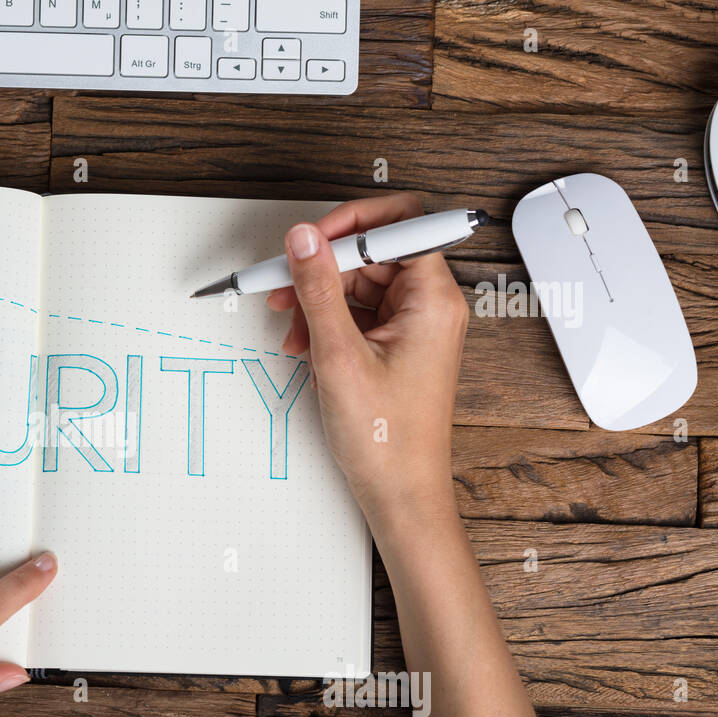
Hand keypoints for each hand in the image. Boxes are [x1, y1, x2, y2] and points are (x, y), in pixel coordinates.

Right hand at [267, 193, 468, 527]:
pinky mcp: (394, 347)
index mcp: (433, 299)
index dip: (351, 223)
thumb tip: (304, 238)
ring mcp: (412, 326)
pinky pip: (356, 314)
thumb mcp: (339, 356)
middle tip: (284, 286)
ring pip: (358, 284)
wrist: (400, 494)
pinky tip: (304, 347)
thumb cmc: (387, 440)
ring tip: (292, 329)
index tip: (311, 240)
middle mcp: (429, 306)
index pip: (400, 222)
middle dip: (323, 267)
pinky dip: (325, 324)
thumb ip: (318, 289)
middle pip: (372, 253)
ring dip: (318, 300)